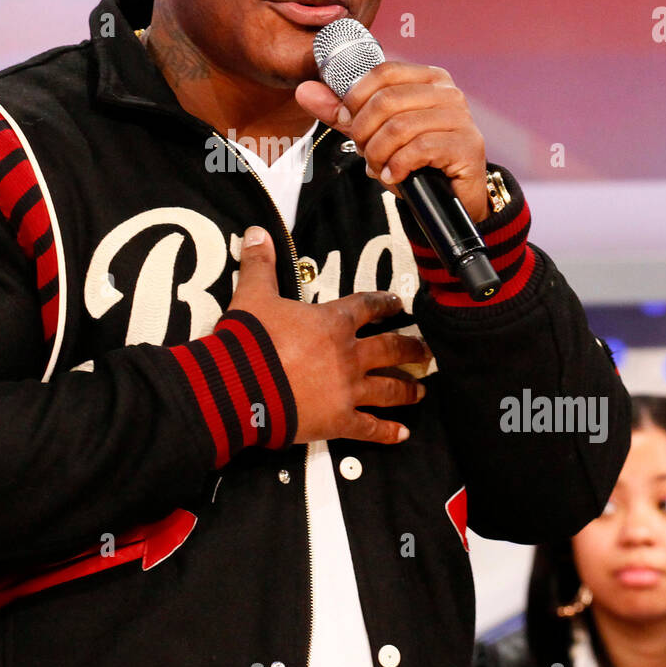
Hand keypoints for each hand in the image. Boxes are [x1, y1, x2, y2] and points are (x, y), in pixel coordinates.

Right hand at [226, 228, 429, 444]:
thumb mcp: (253, 295)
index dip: (384, 304)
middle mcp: (349, 355)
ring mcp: (348, 390)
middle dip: (411, 349)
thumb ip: (260, 264)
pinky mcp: (339, 421)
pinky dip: (388, 432)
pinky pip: (370, 428)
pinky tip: (402, 434)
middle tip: (426, 352)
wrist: (239, 385)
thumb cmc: (248, 340)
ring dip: (407, 389)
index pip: (367, 307)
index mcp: (332, 323)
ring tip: (421, 391)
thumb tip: (257, 232)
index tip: (398, 304)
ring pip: (388, 389)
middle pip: (390, 349)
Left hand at [295, 61, 488, 222]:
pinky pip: (420, 148)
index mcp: (428, 79)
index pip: (383, 72)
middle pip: (388, 100)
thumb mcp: (375, 134)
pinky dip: (398, 166)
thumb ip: (342, 112)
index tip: (348, 121)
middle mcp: (448, 93)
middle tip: (365, 152)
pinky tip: (395, 176)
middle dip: (364, 131)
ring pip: (400, 126)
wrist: (450, 198)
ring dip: (379, 153)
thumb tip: (304, 90)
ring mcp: (461, 118)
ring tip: (380, 168)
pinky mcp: (467, 145)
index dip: (356, 97)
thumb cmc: (415, 161)